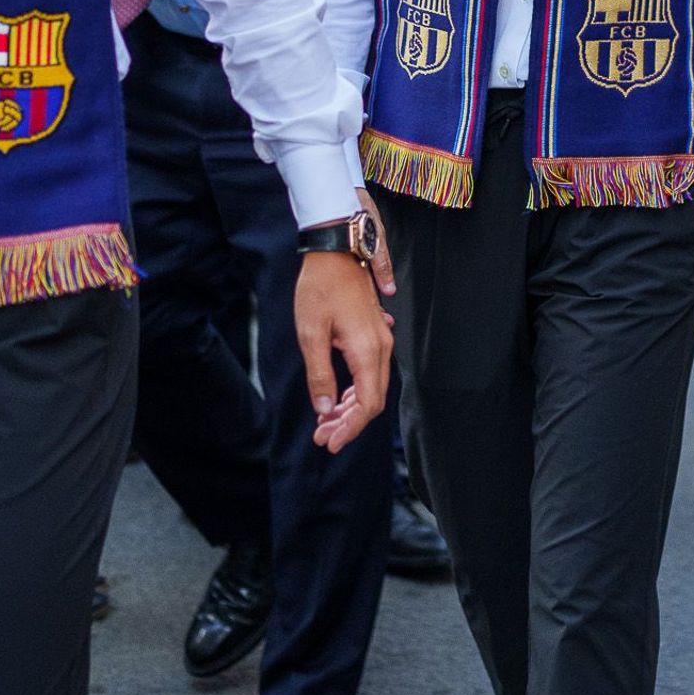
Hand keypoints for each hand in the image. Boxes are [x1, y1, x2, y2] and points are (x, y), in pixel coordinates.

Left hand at [300, 248, 396, 452]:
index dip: (349, 429)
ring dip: (350, 409)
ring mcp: (381, 339)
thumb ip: (319, 375)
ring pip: (372, 387)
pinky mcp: (375, 333)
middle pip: (373, 400)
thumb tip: (324, 410)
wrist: (336, 250)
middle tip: (321, 438)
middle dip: (348, 424)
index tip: (328, 443)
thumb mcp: (311, 335)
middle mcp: (382, 348)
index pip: (367, 405)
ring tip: (325, 422)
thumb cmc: (320, 289)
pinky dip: (354, 391)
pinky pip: (371, 372)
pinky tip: (336, 398)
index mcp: (368, 351)